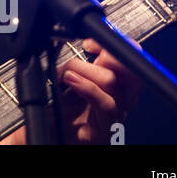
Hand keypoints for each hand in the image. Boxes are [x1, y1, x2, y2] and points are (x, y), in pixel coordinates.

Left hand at [0, 39, 141, 144]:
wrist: (45, 137)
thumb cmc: (57, 113)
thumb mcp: (69, 80)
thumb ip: (81, 63)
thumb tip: (83, 40)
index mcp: (116, 87)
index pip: (131, 60)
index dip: (118, 44)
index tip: (93, 40)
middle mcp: (120, 102)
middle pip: (130, 68)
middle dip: (105, 53)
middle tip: (83, 54)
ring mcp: (113, 117)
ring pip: (113, 82)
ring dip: (83, 69)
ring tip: (66, 73)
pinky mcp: (104, 132)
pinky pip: (106, 105)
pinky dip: (87, 87)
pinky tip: (71, 81)